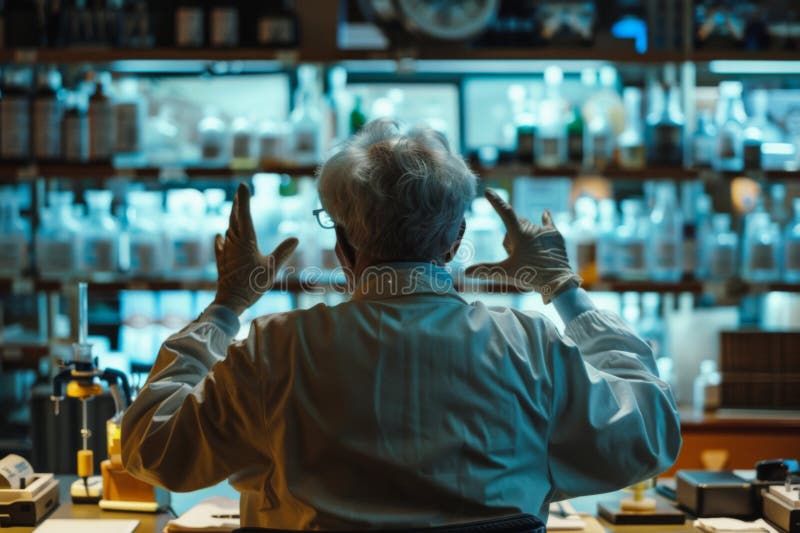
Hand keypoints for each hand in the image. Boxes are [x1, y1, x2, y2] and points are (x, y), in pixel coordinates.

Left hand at [213, 183, 298, 314]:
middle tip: (239, 192)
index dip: (244, 199)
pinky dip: (223, 237)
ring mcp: (226, 251)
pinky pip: (221, 244)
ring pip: (228, 229)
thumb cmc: (252, 285)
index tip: (243, 186)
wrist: (230, 301)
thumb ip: (282, 252)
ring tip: (235, 211)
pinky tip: (220, 236)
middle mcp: (233, 242)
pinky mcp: (222, 260)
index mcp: (246, 241)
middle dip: (237, 204)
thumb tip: (295, 238)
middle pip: (234, 218)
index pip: (244, 214)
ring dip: (232, 219)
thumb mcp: (272, 269)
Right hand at [464, 189, 580, 303]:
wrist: (557, 281)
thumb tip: (466, 272)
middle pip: (515, 225)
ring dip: (524, 235)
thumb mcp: (506, 273)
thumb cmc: (531, 277)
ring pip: (527, 226)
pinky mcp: (556, 235)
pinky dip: (546, 219)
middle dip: (511, 235)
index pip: (505, 212)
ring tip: (529, 254)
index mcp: (520, 235)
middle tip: (514, 254)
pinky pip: (548, 222)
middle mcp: (532, 229)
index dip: (496, 201)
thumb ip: (485, 270)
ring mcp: (545, 231)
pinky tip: (545, 212)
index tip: (488, 191)